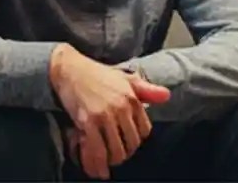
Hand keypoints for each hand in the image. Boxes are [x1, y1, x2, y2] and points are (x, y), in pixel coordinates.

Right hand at [48, 44, 169, 175]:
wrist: (69, 68)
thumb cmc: (96, 74)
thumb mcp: (125, 78)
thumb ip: (147, 89)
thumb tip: (167, 96)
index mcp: (132, 97)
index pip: (144, 130)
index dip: (136, 139)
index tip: (127, 142)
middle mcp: (121, 107)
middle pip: (132, 143)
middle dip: (125, 152)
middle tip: (116, 154)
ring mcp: (105, 115)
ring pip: (116, 151)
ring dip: (111, 160)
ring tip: (106, 161)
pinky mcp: (88, 122)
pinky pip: (97, 150)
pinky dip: (97, 163)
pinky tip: (96, 168)